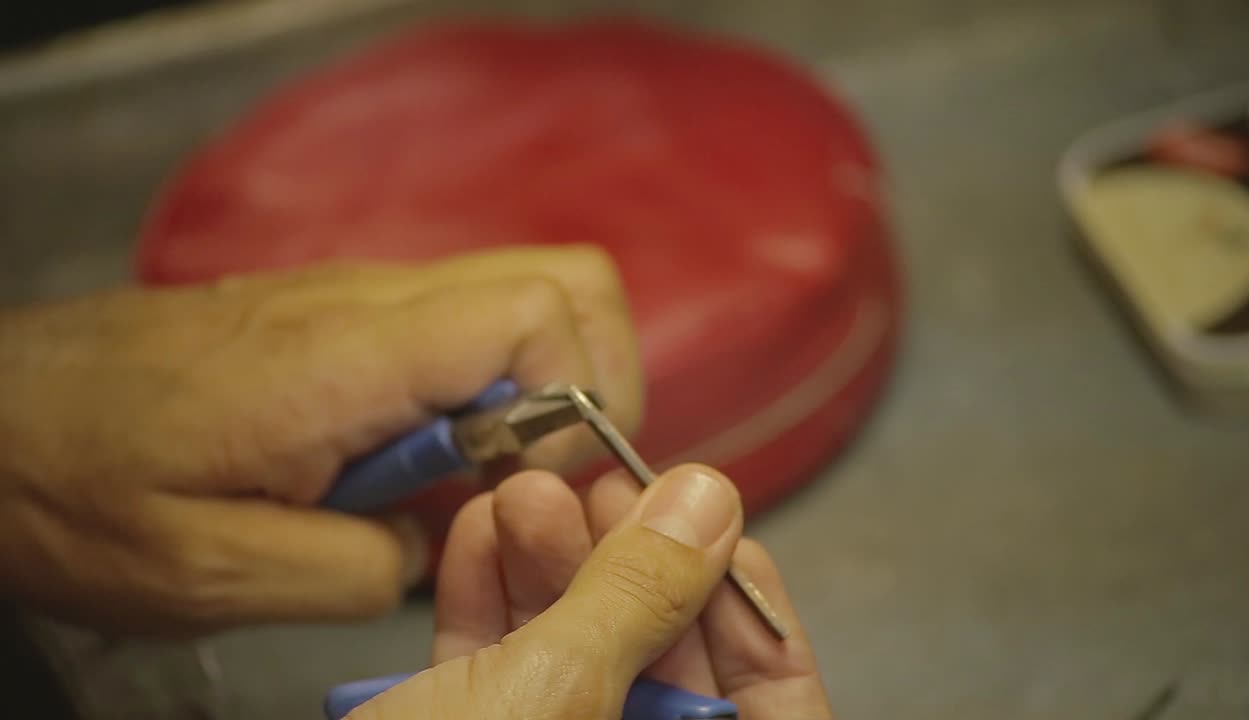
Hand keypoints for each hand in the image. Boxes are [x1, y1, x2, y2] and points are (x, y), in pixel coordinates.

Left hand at [0, 245, 641, 635]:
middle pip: (565, 280)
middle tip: (549, 476)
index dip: (589, 396)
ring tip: (484, 480)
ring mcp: (364, 300)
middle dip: (597, 380)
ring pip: (524, 297)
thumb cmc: (81, 487)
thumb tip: (432, 545)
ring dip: (541, 388)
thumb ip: (357, 569)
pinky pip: (467, 326)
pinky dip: (490, 389)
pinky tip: (426, 460)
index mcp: (352, 354)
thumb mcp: (214, 570)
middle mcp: (374, 302)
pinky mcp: (348, 318)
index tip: (554, 483)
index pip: (542, 311)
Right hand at [351, 464, 833, 719]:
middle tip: (596, 488)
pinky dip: (482, 600)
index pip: (768, 703)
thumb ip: (639, 595)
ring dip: (545, 566)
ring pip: (571, 659)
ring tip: (521, 493)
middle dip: (626, 564)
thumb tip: (708, 500)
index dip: (745, 604)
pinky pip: (491, 670)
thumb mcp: (557, 692)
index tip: (706, 519)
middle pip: (661, 666)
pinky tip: (476, 533)